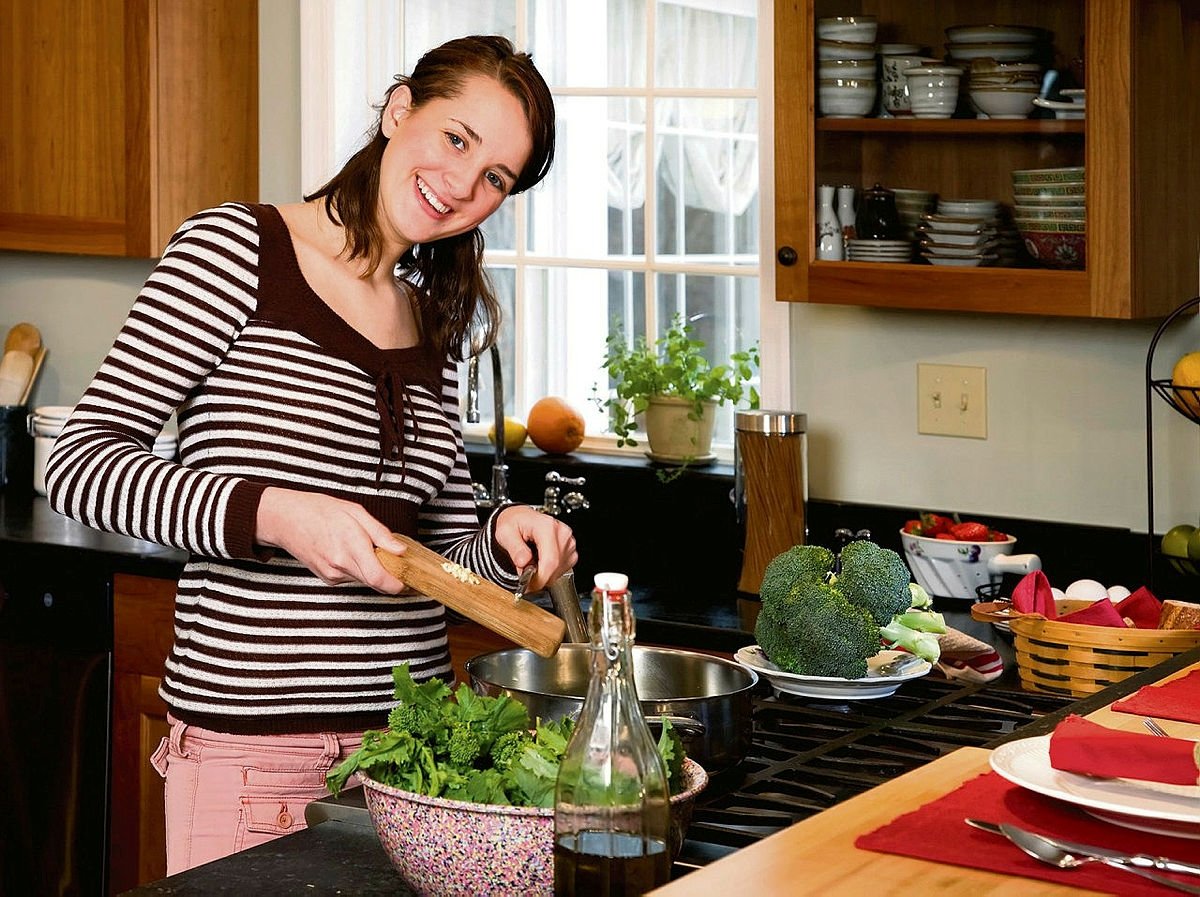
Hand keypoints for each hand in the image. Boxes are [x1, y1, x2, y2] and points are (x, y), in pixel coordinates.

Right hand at [255, 487, 408, 592]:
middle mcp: (340, 565)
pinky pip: (351, 577)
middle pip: (375, 582)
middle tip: (395, 560)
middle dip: (389, 575)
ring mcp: (332, 574)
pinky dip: (358, 568)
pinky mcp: (327, 578)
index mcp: (351, 546)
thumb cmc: (319, 511)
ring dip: (372, 569)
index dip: (398, 585)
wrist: (285, 520)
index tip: (408, 581)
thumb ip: (381, 534)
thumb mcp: (356, 512)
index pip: (380, 578)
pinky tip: (349, 552)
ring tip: (364, 547)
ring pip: (364, 579)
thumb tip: (401, 550)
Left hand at [494, 505, 576, 591]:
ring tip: (532, 564)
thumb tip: (523, 563)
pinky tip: (541, 562)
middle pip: (556, 567)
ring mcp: (568, 541)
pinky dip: (552, 571)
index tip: (530, 586)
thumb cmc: (514, 523)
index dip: (540, 578)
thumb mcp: (505, 533)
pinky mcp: (570, 549)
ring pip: (560, 569)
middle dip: (540, 577)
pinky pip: (564, 568)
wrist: (520, 518)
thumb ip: (514, 549)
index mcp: (547, 527)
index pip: (550, 560)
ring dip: (546, 574)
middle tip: (525, 576)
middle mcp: (561, 533)